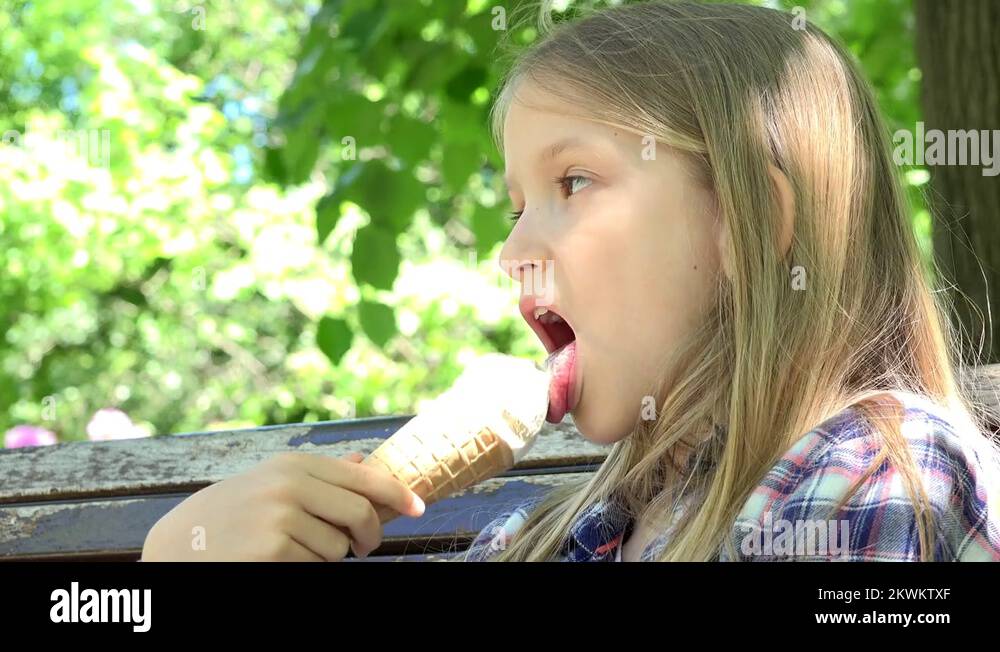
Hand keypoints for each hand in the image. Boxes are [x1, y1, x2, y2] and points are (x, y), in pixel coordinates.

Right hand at [141, 451, 424, 560]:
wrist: (179, 544)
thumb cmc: (231, 513)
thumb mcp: (272, 482)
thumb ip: (321, 475)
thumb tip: (364, 461)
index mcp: (293, 464)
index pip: (363, 476)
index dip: (397, 493)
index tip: (419, 507)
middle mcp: (289, 484)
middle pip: (361, 512)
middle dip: (369, 535)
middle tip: (363, 547)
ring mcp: (280, 517)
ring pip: (338, 547)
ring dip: (328, 556)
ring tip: (293, 549)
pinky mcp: (272, 550)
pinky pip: (316, 567)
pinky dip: (306, 568)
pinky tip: (277, 560)